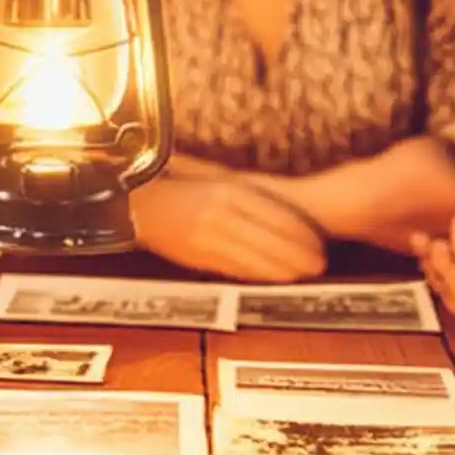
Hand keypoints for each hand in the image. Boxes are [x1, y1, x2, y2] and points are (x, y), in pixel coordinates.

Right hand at [132, 175, 325, 282]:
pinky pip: (232, 268)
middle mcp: (221, 214)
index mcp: (227, 191)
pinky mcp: (197, 256)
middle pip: (270, 239)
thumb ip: (237, 188)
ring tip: (302, 275)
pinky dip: (255, 274)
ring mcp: (208, 236)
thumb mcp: (208, 176)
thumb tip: (270, 202)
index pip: (275, 215)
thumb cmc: (172, 184)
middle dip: (297, 254)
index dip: (299, 232)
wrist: (135, 201)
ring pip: (254, 257)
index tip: (317, 240)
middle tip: (319, 263)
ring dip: (281, 269)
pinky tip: (270, 278)